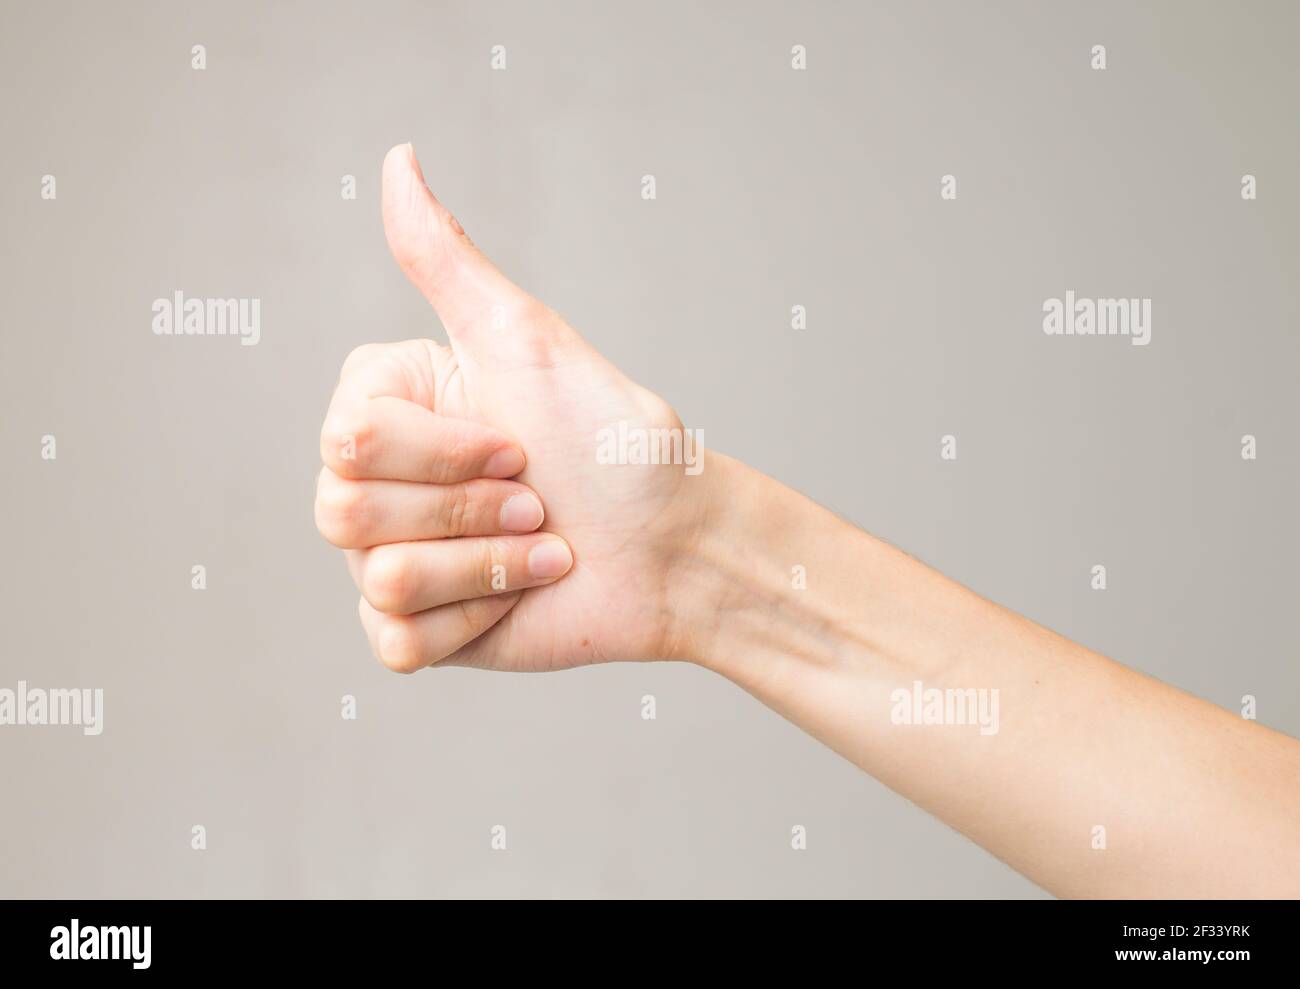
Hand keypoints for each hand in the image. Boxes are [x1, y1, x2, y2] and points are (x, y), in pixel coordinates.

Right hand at [316, 144, 714, 672]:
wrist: (673, 544)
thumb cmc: (609, 437)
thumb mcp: (523, 340)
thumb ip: (445, 259)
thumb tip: (397, 158)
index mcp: (388, 410)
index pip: (346, 437)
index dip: (444, 450)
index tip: (517, 441)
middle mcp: (377, 483)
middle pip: (344, 511)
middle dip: (469, 507)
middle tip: (537, 498)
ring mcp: (393, 559)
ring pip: (377, 578)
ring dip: (485, 561)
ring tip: (544, 545)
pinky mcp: (419, 632)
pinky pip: (396, 642)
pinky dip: (478, 617)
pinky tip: (522, 594)